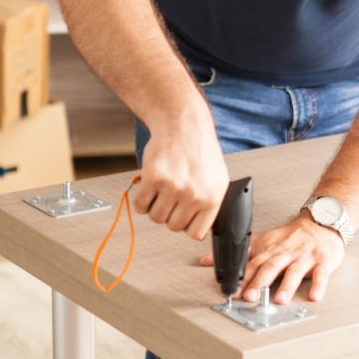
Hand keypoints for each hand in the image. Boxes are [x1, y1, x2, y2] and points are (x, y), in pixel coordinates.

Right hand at [135, 112, 227, 239]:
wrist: (182, 125)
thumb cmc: (199, 151)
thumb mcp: (217, 179)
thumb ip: (210, 204)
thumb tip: (200, 228)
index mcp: (212, 198)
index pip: (195, 234)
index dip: (186, 225)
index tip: (183, 216)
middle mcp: (194, 195)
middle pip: (173, 226)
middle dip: (169, 214)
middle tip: (171, 197)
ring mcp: (173, 187)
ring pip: (156, 217)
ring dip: (155, 206)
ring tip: (161, 190)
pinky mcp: (154, 178)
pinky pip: (140, 205)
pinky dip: (141, 200)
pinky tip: (149, 187)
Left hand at [200, 214, 344, 304]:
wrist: (320, 222)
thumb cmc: (291, 236)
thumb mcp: (262, 241)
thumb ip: (238, 254)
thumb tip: (207, 261)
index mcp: (269, 250)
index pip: (252, 265)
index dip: (241, 279)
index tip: (232, 292)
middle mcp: (284, 253)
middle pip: (270, 267)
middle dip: (259, 283)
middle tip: (250, 297)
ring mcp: (304, 256)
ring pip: (294, 271)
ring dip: (286, 285)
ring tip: (280, 299)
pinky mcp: (323, 260)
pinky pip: (321, 273)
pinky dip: (319, 285)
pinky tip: (315, 295)